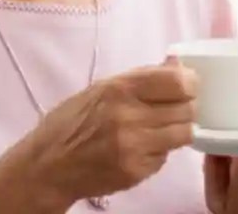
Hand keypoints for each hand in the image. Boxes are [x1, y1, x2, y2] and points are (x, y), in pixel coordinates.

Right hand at [0, 63, 197, 212]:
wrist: (48, 166)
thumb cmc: (71, 122)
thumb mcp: (102, 88)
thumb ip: (142, 78)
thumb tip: (177, 65)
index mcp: (120, 89)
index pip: (177, 82)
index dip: (190, 83)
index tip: (189, 85)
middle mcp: (129, 117)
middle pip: (186, 108)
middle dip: (187, 106)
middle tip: (176, 107)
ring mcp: (134, 147)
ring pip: (183, 134)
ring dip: (179, 129)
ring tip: (163, 127)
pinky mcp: (136, 171)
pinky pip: (166, 157)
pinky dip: (161, 150)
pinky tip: (143, 146)